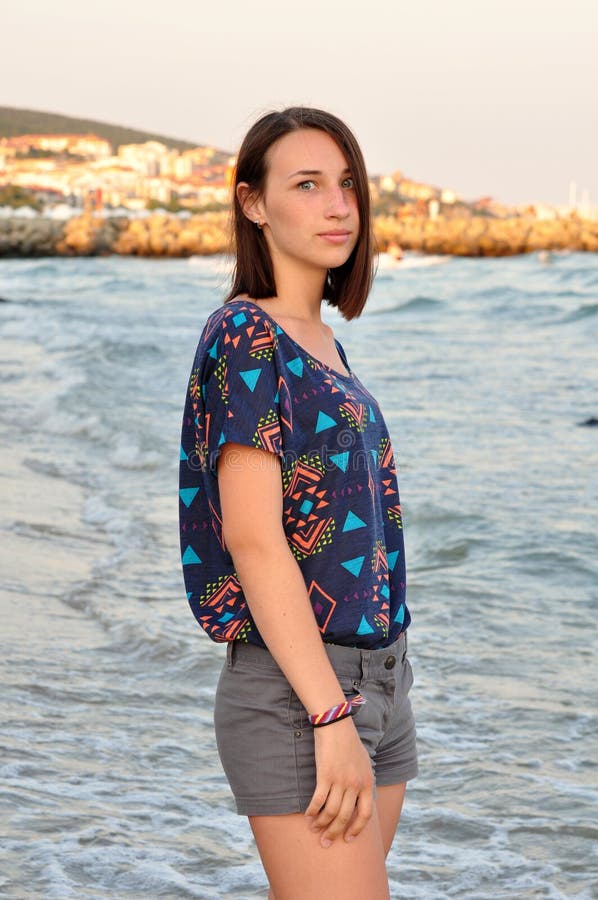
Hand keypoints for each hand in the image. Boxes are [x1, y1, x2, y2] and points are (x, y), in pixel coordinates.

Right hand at [304, 716, 373, 847]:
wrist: (336, 725)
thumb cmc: (348, 742)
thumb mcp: (363, 763)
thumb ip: (363, 781)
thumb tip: (359, 800)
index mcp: (367, 782)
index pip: (365, 815)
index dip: (357, 829)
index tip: (348, 839)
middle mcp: (355, 784)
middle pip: (346, 817)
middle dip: (335, 833)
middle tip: (326, 843)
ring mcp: (341, 780)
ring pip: (331, 812)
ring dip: (322, 824)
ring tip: (314, 829)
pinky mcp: (325, 775)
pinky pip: (319, 800)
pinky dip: (312, 810)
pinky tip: (308, 815)